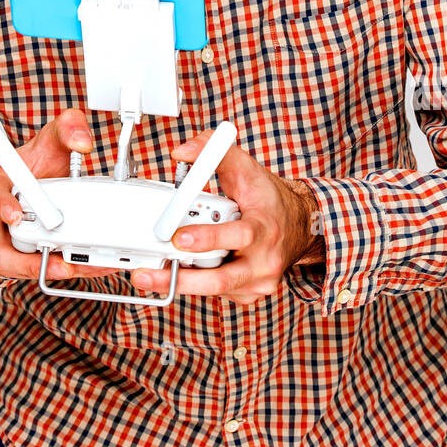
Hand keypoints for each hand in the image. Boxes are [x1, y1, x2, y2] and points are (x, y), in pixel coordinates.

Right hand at [0, 108, 117, 282]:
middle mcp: (0, 220)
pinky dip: (65, 269)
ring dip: (48, 271)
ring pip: (19, 267)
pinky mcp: (29, 256)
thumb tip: (83, 141)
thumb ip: (68, 129)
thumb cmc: (39, 163)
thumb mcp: (52, 137)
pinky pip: (40, 270)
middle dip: (27, 261)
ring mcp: (12, 241)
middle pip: (1, 249)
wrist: (38, 178)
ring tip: (79, 268)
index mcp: (0, 187)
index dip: (2, 207)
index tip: (15, 214)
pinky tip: (90, 265)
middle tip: (59, 260)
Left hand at [130, 131, 324, 305]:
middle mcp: (265, 260)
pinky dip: (194, 283)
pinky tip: (178, 272)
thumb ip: (213, 151)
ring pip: (215, 290)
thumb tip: (181, 152)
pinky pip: (216, 293)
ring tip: (150, 277)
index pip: (239, 235)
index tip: (180, 238)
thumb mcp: (245, 167)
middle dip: (182, 278)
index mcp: (266, 227)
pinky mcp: (248, 294)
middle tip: (150, 272)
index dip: (208, 238)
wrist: (296, 226)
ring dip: (180, 284)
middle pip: (222, 278)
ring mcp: (258, 282)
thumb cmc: (267, 198)